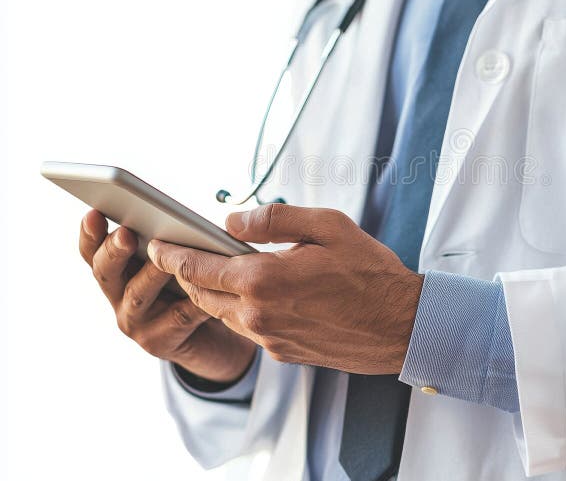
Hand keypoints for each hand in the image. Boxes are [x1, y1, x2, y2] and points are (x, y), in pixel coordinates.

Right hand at [78, 210, 256, 382]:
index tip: (93, 213)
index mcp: (119, 271)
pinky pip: (178, 317)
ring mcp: (135, 322)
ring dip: (152, 275)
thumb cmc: (193, 287)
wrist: (214, 335)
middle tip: (126, 234)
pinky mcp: (159, 341)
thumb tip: (176, 218)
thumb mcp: (176, 261)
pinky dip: (193, 300)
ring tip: (166, 261)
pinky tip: (207, 289)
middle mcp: (119, 296)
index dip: (90, 234)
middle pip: (106, 272)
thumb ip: (170, 243)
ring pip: (138, 295)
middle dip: (114, 251)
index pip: (94, 251)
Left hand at [148, 204, 423, 374]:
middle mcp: (259, 315)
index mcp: (265, 281)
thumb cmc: (370, 272)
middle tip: (182, 254)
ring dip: (214, 293)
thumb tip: (232, 222)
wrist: (401, 326)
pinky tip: (259, 293)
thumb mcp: (327, 226)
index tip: (157, 245)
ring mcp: (270, 339)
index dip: (172, 255)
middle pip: (203, 294)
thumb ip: (273, 220)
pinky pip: (249, 329)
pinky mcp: (283, 353)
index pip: (199, 268)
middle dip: (188, 274)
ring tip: (219, 270)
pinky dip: (241, 310)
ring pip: (224, 314)